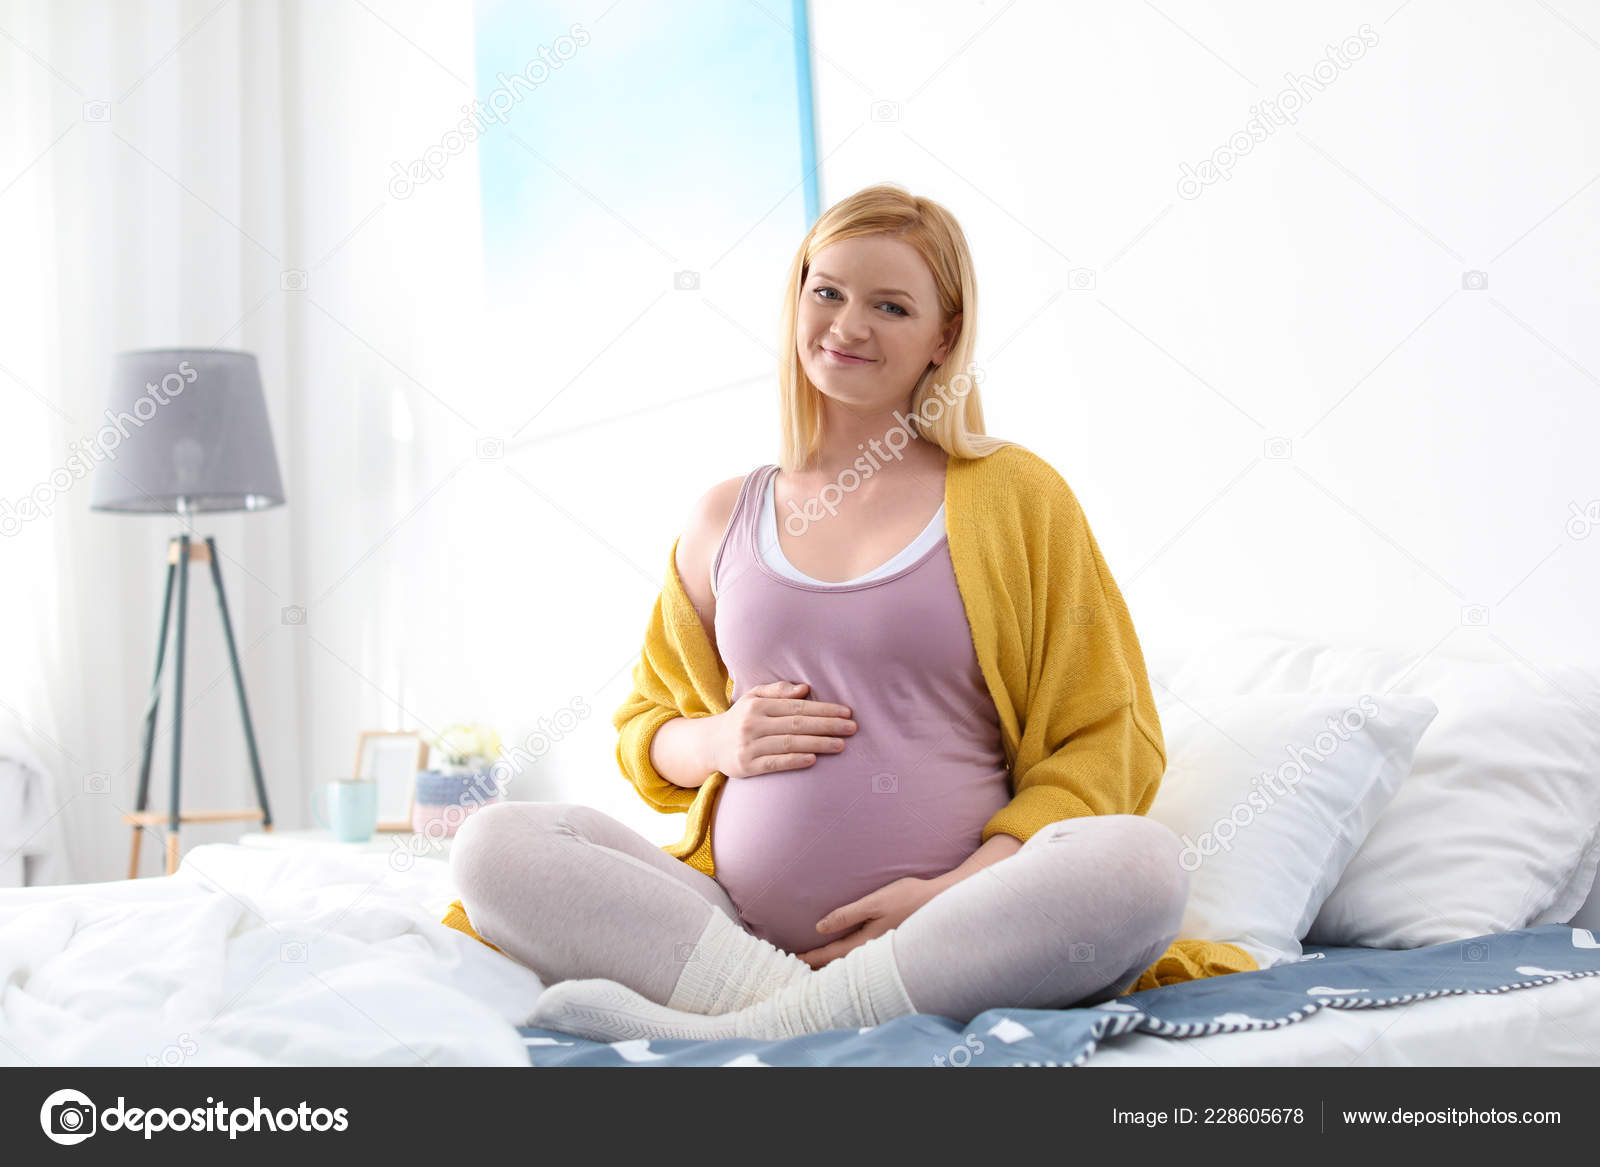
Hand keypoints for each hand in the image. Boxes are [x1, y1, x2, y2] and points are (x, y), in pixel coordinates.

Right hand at [703, 681, 856, 779]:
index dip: (824, 709)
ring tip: (841, 744)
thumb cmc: (741, 718)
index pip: (798, 707)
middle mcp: (752, 724)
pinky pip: (774, 763)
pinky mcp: (747, 766)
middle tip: (852, 728)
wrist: (709, 744)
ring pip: (790, 743)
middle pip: (797, 724)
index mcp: (758, 705)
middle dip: (827, 725)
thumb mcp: (754, 698)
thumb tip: (805, 689)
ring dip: (818, 744)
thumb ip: (778, 691)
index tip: (847, 713)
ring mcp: (749, 746)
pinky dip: (795, 761)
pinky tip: (813, 759)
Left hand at [796, 875, 951, 968]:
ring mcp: (882, 949)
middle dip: (818, 967)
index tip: (792, 960)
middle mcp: (873, 951)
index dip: (810, 957)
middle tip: (796, 969)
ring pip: (850, 962)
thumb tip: (819, 927)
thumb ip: (848, 914)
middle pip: (839, 963)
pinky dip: (845, 958)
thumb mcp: (875, 902)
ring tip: (814, 966)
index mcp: (866, 942)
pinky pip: (860, 956)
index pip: (831, 954)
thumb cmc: (908, 897)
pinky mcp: (888, 944)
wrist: (941, 901)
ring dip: (831, 964)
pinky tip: (843, 956)